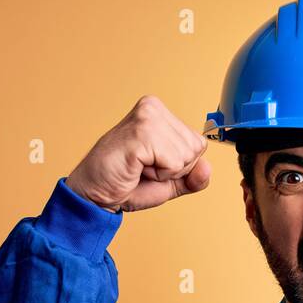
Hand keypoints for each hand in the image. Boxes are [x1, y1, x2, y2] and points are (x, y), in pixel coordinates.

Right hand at [66, 95, 211, 212]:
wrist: (94, 195)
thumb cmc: (126, 184)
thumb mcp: (169, 182)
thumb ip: (193, 177)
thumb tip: (207, 168)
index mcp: (159, 112)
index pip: (198, 144)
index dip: (180, 165)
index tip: (152, 165)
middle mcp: (153, 107)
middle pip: (196, 149)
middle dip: (174, 169)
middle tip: (144, 168)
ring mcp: (147, 117)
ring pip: (187, 156)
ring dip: (165, 172)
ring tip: (139, 167)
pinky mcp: (142, 132)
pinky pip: (175, 163)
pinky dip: (159, 175)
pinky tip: (136, 168)